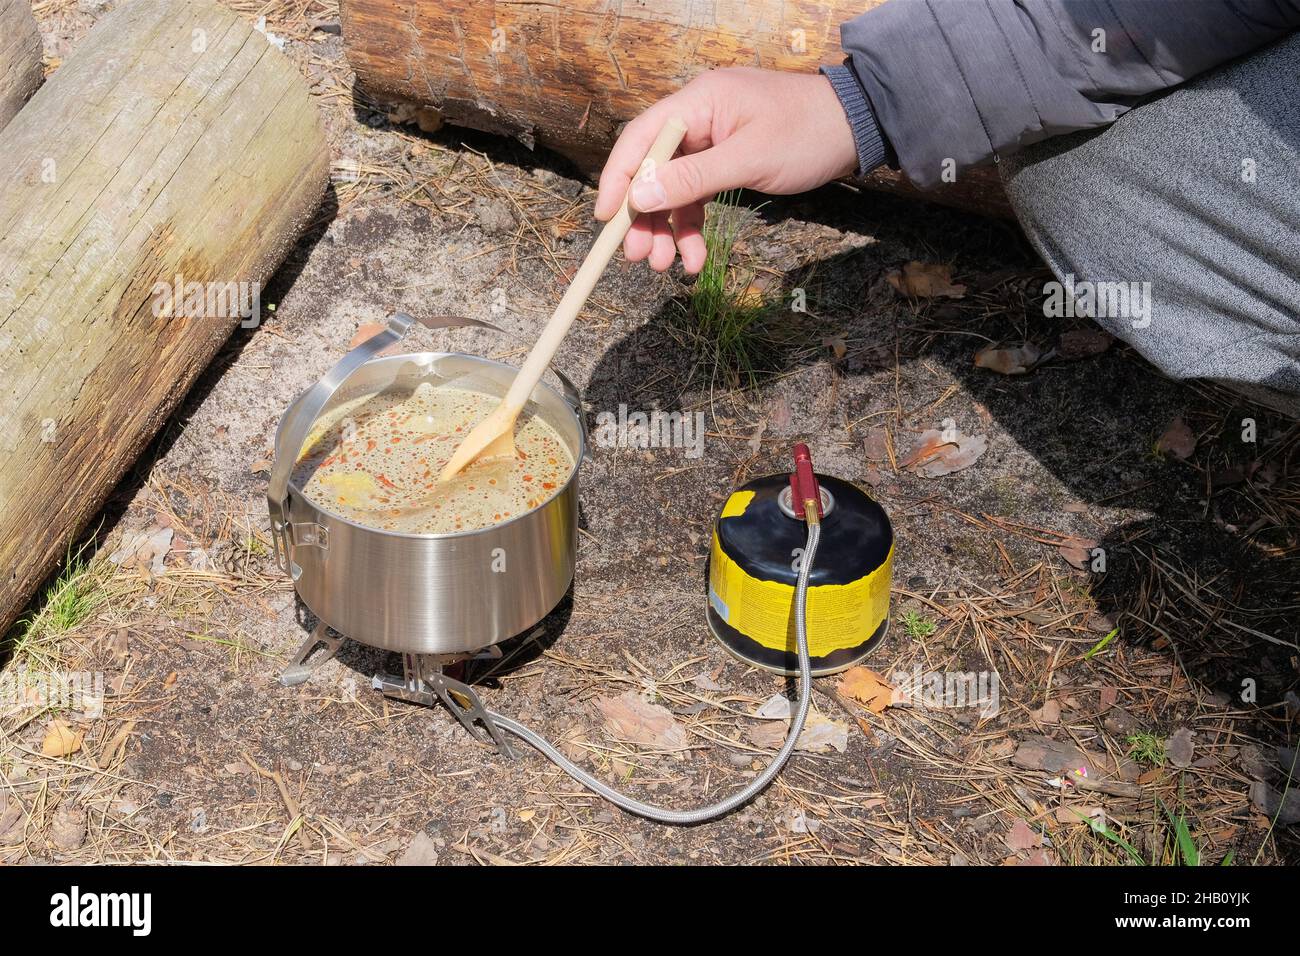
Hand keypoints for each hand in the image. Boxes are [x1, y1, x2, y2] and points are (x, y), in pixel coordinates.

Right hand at [595, 68, 858, 273]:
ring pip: (673, 189)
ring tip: (665, 266)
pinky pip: (697, 196)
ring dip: (667, 229)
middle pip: (651, 169)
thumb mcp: (749, 159)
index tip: (606, 219)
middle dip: (643, 216)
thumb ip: (693, 179)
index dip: (618, 179)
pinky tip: (695, 259)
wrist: (856, 128)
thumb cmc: (806, 133)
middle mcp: (698, 119)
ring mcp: (711, 141)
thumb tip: (639, 198)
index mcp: (698, 103)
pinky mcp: (725, 162)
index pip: (640, 139)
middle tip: (639, 256)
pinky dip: (693, 228)